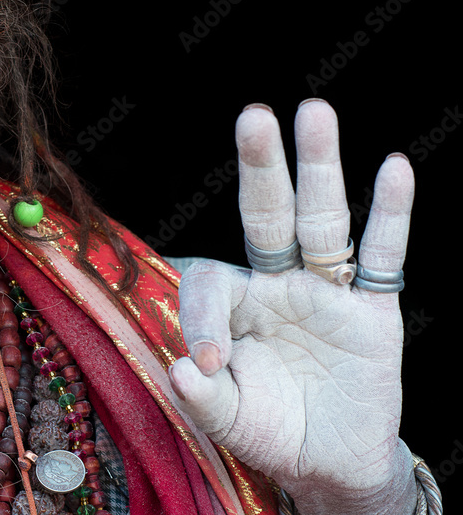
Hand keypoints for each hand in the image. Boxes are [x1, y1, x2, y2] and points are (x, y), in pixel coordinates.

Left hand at [168, 99, 415, 514]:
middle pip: (267, 214)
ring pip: (324, 220)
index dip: (203, 318)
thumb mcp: (225, 418)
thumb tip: (180, 369)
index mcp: (233, 302)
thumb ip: (201, 396)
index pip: (212, 282)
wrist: (327, 463)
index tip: (205, 364)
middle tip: (254, 116)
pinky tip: (395, 169)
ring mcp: (326, 292)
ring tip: (316, 112)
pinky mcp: (373, 312)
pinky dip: (390, 217)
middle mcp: (277, 282)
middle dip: (261, 167)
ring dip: (322, 169)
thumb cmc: (267, 430)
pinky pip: (382, 259)